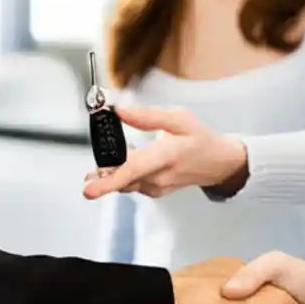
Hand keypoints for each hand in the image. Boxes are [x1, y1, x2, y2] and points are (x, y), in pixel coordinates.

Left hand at [82, 106, 247, 199]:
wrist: (216, 163)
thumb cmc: (197, 138)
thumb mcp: (178, 118)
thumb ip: (147, 115)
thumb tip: (119, 111)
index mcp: (166, 156)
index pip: (133, 170)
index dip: (109, 180)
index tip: (89, 189)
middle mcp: (159, 177)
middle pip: (122, 180)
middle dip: (102, 177)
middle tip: (88, 177)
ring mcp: (155, 188)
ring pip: (123, 183)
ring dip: (111, 174)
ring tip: (105, 162)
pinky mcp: (152, 191)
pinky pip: (129, 184)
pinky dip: (122, 173)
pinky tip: (125, 160)